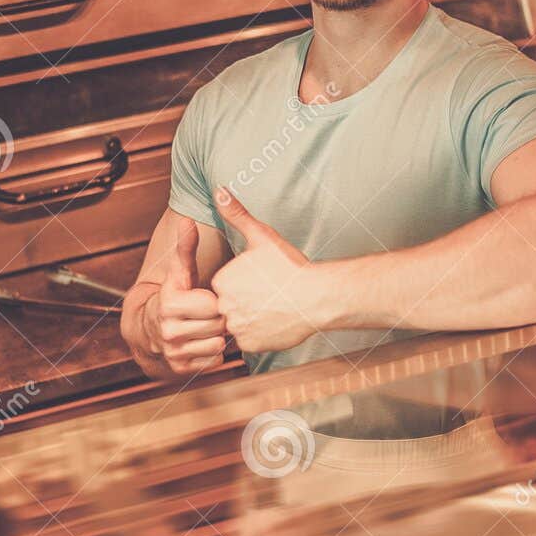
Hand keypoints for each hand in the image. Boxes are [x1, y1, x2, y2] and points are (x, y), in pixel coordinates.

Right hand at [121, 221, 227, 375]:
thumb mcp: (179, 273)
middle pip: (218, 325)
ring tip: (207, 328)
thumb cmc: (173, 297)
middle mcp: (168, 330)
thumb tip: (188, 220)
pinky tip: (203, 342)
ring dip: (217, 336)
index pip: (213, 304)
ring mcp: (174, 352)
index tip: (207, 298)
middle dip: (218, 319)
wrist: (148, 330)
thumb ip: (185, 248)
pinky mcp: (181, 369)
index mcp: (169, 303)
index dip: (215, 301)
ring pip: (218, 344)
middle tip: (210, 315)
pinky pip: (215, 361)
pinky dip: (214, 353)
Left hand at [210, 187, 326, 353]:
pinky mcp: (251, 345)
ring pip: (240, 323)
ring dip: (255, 317)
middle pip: (231, 305)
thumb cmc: (290, 265)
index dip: (245, 282)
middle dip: (249, 300)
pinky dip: (262, 333)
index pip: (226, 285)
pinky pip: (250, 340)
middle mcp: (224, 306)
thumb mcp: (262, 236)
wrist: (316, 297)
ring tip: (275, 307)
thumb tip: (219, 190)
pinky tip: (277, 321)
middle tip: (271, 294)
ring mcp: (237, 328)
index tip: (263, 279)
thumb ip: (236, 214)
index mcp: (222, 281)